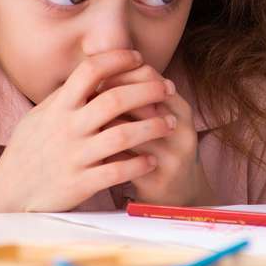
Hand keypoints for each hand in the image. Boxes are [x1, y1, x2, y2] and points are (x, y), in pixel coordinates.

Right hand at [0, 49, 173, 213]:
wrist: (7, 195)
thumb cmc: (28, 151)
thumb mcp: (39, 116)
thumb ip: (65, 95)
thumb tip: (93, 69)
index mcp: (58, 107)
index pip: (89, 71)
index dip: (117, 59)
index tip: (139, 58)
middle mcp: (67, 128)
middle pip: (114, 99)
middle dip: (147, 90)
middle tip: (168, 87)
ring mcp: (73, 156)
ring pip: (122, 135)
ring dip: (153, 126)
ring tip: (171, 123)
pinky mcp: (79, 184)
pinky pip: (117, 171)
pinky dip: (139, 164)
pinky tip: (153, 160)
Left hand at [99, 65, 212, 205]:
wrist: (179, 196)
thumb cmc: (159, 150)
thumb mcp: (159, 120)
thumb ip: (138, 97)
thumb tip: (99, 69)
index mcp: (180, 109)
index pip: (149, 76)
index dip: (118, 73)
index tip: (96, 79)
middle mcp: (181, 129)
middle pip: (140, 101)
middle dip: (107, 99)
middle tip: (84, 101)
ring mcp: (172, 157)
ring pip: (129, 131)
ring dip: (102, 126)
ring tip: (85, 124)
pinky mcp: (158, 181)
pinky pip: (124, 162)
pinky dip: (104, 154)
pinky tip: (90, 151)